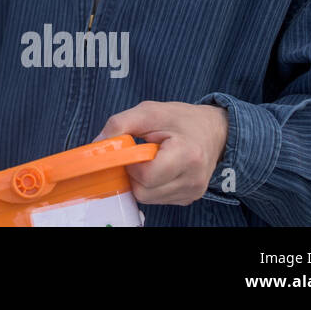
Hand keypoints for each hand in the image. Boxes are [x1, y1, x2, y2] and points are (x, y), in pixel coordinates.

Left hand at [92, 101, 227, 204]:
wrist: (214, 130)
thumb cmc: (181, 119)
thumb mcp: (149, 111)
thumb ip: (120, 124)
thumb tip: (96, 144)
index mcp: (187, 155)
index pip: (147, 176)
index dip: (131, 164)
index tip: (130, 149)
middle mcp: (193, 180)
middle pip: (144, 192)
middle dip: (132, 174)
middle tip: (137, 154)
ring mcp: (192, 193)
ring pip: (148, 198)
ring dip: (140, 180)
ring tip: (149, 159)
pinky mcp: (188, 198)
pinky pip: (157, 199)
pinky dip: (150, 185)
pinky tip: (158, 168)